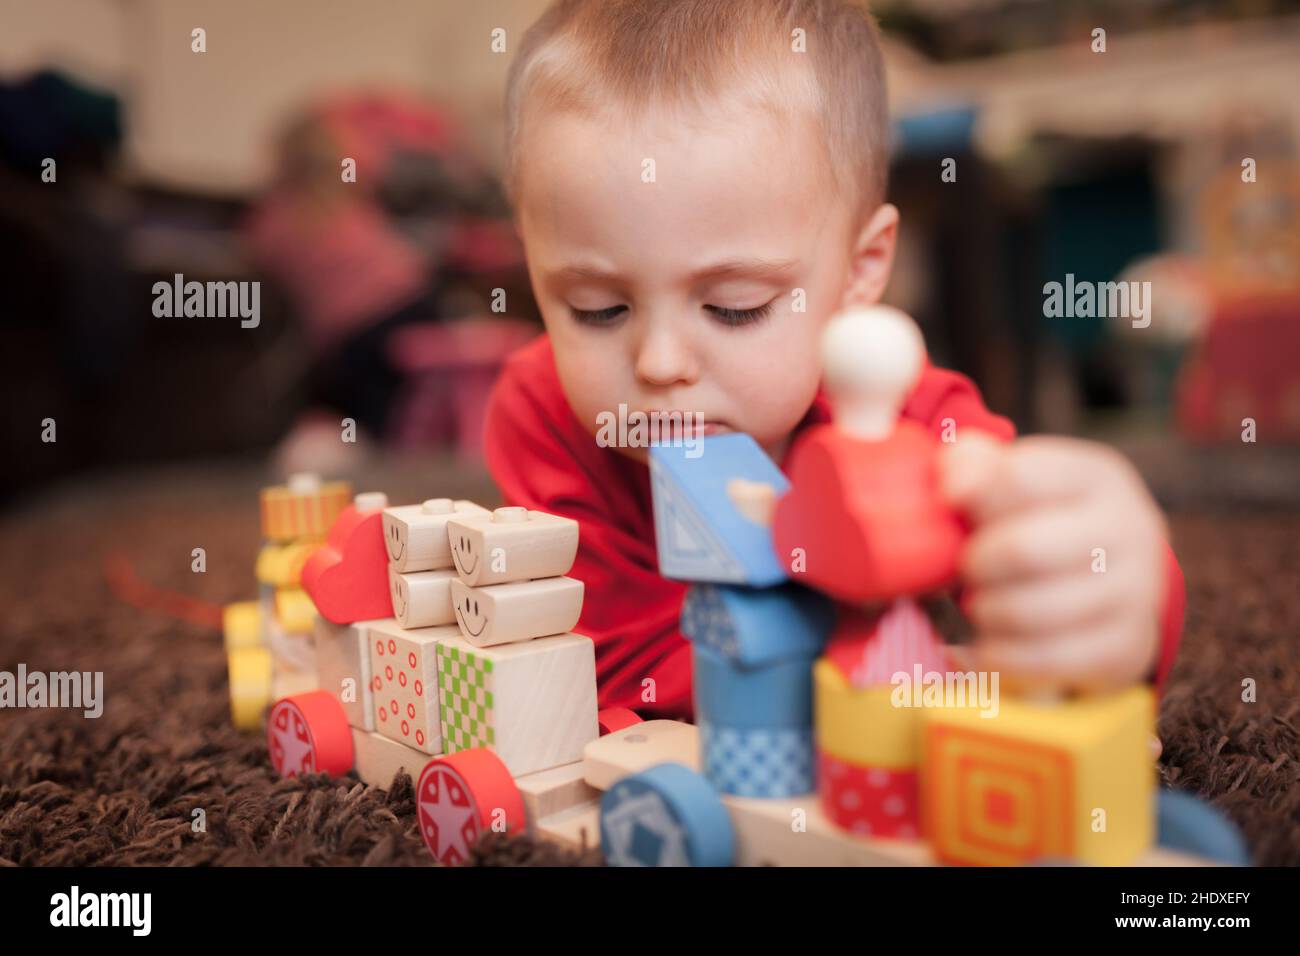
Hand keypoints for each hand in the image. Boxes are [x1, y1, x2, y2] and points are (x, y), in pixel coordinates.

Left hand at [939, 433, 1167, 695]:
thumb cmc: (1044, 522)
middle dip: (975, 564)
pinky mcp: (1126, 648)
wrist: (1116, 583)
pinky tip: (987, 644)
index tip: (946, 502)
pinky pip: (1039, 660)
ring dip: (984, 613)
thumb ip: (977, 467)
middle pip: (1020, 550)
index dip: (969, 491)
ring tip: (980, 605)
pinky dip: (996, 656)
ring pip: (1026, 612)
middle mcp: (1127, 529)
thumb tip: (952, 472)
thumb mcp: (1019, 482)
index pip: (1019, 477)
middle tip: (967, 568)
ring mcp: (1135, 592)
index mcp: (1096, 477)